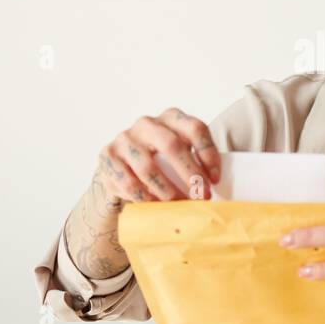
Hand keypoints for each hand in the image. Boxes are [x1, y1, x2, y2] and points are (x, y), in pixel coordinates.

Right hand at [95, 108, 220, 203]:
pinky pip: (127, 181)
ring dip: (167, 190)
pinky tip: (153, 206)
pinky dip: (143, 197)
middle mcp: (147, 123)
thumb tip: (217, 190)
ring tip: (179, 206)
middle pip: (172, 145)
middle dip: (190, 174)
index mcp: (171, 118)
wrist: (121, 167)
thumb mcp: (179, 155)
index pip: (195, 128)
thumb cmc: (160, 162)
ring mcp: (125, 137)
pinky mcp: (107, 155)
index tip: (215, 180)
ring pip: (148, 166)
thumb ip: (196, 163)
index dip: (208, 154)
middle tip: (201, 196)